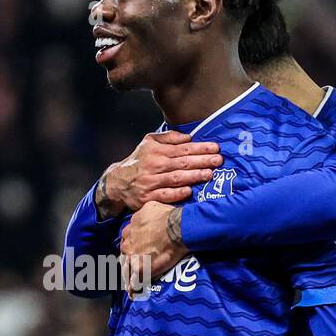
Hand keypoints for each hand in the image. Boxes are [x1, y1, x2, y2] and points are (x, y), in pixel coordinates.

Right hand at [95, 130, 220, 217]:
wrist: (117, 182)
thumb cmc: (139, 161)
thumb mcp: (149, 142)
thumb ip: (169, 138)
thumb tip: (189, 137)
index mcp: (156, 151)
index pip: (182, 148)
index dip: (200, 148)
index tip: (215, 148)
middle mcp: (154, 165)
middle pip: (181, 162)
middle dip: (201, 161)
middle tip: (218, 160)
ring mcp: (151, 182)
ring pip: (175, 178)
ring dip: (193, 176)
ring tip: (209, 174)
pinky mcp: (147, 198)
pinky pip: (164, 195)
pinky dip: (177, 193)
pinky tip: (189, 190)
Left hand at [120, 200, 186, 293]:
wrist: (177, 228)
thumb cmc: (169, 216)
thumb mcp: (153, 207)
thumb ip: (146, 212)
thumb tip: (148, 213)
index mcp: (131, 227)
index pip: (128, 238)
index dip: (133, 244)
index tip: (137, 249)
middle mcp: (128, 241)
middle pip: (125, 253)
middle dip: (128, 258)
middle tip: (134, 265)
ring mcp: (132, 255)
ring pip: (127, 267)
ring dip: (128, 275)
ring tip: (130, 284)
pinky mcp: (140, 267)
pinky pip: (134, 280)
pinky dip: (133, 288)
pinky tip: (132, 293)